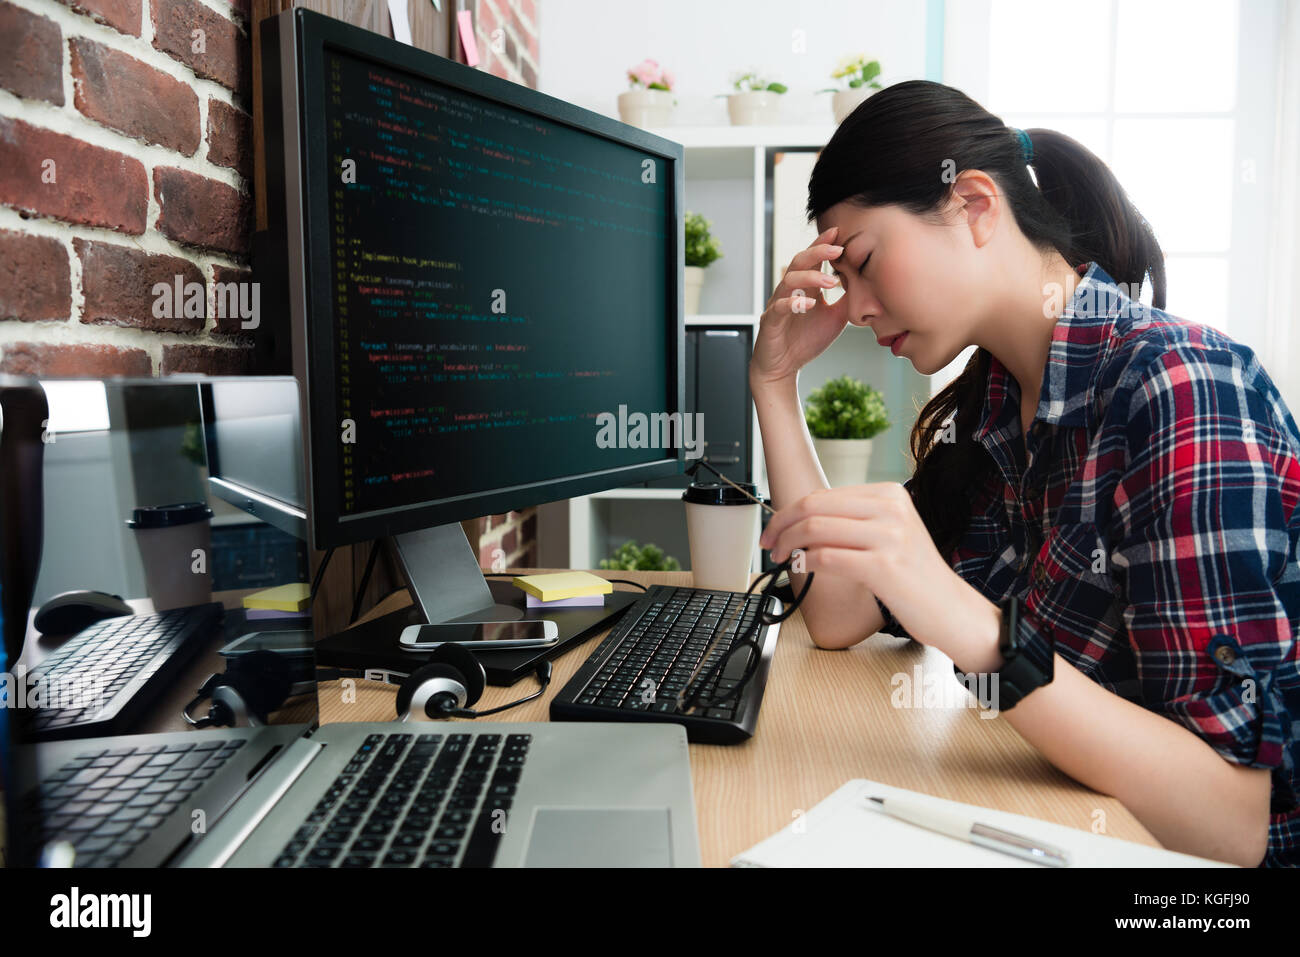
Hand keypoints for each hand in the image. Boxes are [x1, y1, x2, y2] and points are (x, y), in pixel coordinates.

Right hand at [750, 226, 849, 386]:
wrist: (784, 367)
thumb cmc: (807, 339)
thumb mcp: (836, 316)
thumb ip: (847, 299)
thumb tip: (867, 281)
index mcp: (804, 287)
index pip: (812, 259)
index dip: (823, 244)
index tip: (839, 232)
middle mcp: (789, 291)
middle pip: (799, 262)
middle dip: (818, 253)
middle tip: (838, 249)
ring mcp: (778, 304)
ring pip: (789, 281)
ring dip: (811, 277)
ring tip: (831, 282)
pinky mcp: (770, 322)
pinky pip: (779, 308)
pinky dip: (793, 304)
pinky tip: (808, 304)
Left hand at [758, 483, 983, 657]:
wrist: (950, 609)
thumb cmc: (914, 576)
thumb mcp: (889, 533)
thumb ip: (854, 520)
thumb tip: (801, 520)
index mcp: (890, 494)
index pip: (823, 495)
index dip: (789, 511)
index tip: (774, 528)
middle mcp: (891, 508)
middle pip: (814, 506)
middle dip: (780, 525)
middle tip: (768, 543)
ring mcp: (889, 535)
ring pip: (815, 529)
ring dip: (788, 544)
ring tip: (782, 558)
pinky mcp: (884, 565)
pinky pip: (827, 557)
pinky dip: (806, 563)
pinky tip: (801, 569)